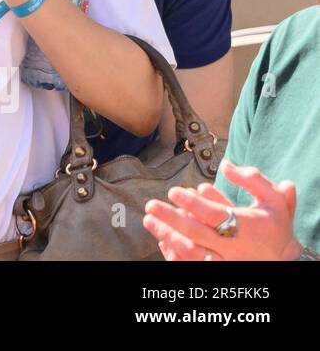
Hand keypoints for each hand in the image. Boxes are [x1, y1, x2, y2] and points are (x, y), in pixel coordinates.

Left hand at [143, 162, 303, 260]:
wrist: (285, 260)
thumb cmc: (274, 225)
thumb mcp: (274, 198)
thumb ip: (252, 180)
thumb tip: (226, 165)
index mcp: (246, 226)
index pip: (214, 214)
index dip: (192, 203)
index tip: (174, 191)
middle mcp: (234, 246)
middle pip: (197, 233)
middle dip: (171, 218)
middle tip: (151, 206)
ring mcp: (225, 261)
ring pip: (192, 252)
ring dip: (168, 236)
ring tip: (150, 221)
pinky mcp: (218, 269)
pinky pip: (193, 265)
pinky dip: (176, 255)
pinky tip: (162, 241)